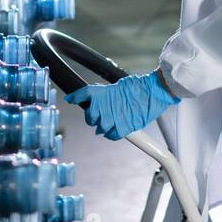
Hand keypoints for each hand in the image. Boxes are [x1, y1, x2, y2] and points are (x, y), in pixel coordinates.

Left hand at [64, 71, 179, 139]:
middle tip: (104, 114)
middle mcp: (101, 107)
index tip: (70, 99)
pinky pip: (111, 135)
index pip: (82, 95)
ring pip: (99, 129)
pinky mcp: (119, 129)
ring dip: (104, 126)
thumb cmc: (137, 87)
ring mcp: (109, 119)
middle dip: (94, 117)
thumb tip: (99, 102)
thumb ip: (105, 95)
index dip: (74, 97)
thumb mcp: (118, 86)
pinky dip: (112, 134)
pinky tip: (117, 128)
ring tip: (114, 120)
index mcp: (100, 93)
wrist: (151, 93)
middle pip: (89, 117)